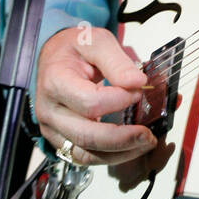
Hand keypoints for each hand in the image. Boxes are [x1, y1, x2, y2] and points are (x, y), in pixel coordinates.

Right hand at [34, 26, 157, 166]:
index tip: (139, 91)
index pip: (90, 102)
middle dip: (123, 138)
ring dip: (119, 153)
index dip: (119, 100)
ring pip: (85, 154)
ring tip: (144, 143)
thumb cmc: (74, 48)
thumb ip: (117, 62)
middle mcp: (50, 110)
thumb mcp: (96, 41)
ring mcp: (54, 129)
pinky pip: (84, 157)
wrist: (56, 56)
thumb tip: (137, 81)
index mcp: (55, 82)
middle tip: (148, 133)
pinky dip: (109, 156)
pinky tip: (130, 147)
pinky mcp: (62, 139)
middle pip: (87, 135)